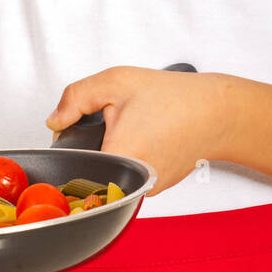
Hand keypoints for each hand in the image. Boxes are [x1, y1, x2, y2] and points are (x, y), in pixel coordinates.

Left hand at [45, 65, 228, 195]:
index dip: (66, 149)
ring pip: (110, 175)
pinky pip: (129, 176)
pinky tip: (144, 139)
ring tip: (131, 129)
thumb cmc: (174, 97)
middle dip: (90, 147)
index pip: (72, 168)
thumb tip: (55, 121)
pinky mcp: (156, 189)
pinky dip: (130, 158)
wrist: (217, 112)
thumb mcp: (115, 82)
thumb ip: (75, 98)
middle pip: (90, 171)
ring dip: (110, 154)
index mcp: (118, 158)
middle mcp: (132, 182)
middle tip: (110, 123)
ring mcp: (146, 189)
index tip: (73, 133)